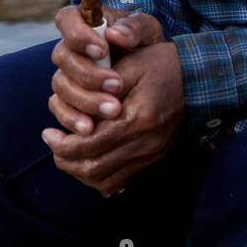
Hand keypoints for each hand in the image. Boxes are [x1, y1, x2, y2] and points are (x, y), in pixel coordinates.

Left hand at [42, 41, 185, 195]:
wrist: (199, 78)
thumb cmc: (161, 66)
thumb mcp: (130, 65)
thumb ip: (100, 90)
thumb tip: (77, 116)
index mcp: (136, 119)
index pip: (88, 145)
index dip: (62, 143)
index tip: (47, 133)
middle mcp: (145, 144)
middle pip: (93, 169)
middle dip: (66, 160)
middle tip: (53, 143)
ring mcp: (151, 155)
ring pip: (105, 181)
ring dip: (80, 171)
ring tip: (67, 153)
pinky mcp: (154, 158)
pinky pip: (121, 180)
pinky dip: (99, 176)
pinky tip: (90, 159)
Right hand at [48, 4, 164, 137]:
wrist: (153, 72)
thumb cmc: (145, 44)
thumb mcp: (147, 30)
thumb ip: (134, 27)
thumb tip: (115, 34)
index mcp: (84, 23)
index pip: (66, 19)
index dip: (78, 35)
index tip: (102, 50)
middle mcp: (70, 48)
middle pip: (63, 58)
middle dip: (89, 74)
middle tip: (117, 85)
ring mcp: (66, 75)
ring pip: (61, 87)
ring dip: (85, 100)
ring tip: (112, 110)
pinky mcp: (67, 99)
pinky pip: (60, 109)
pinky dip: (73, 119)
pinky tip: (91, 128)